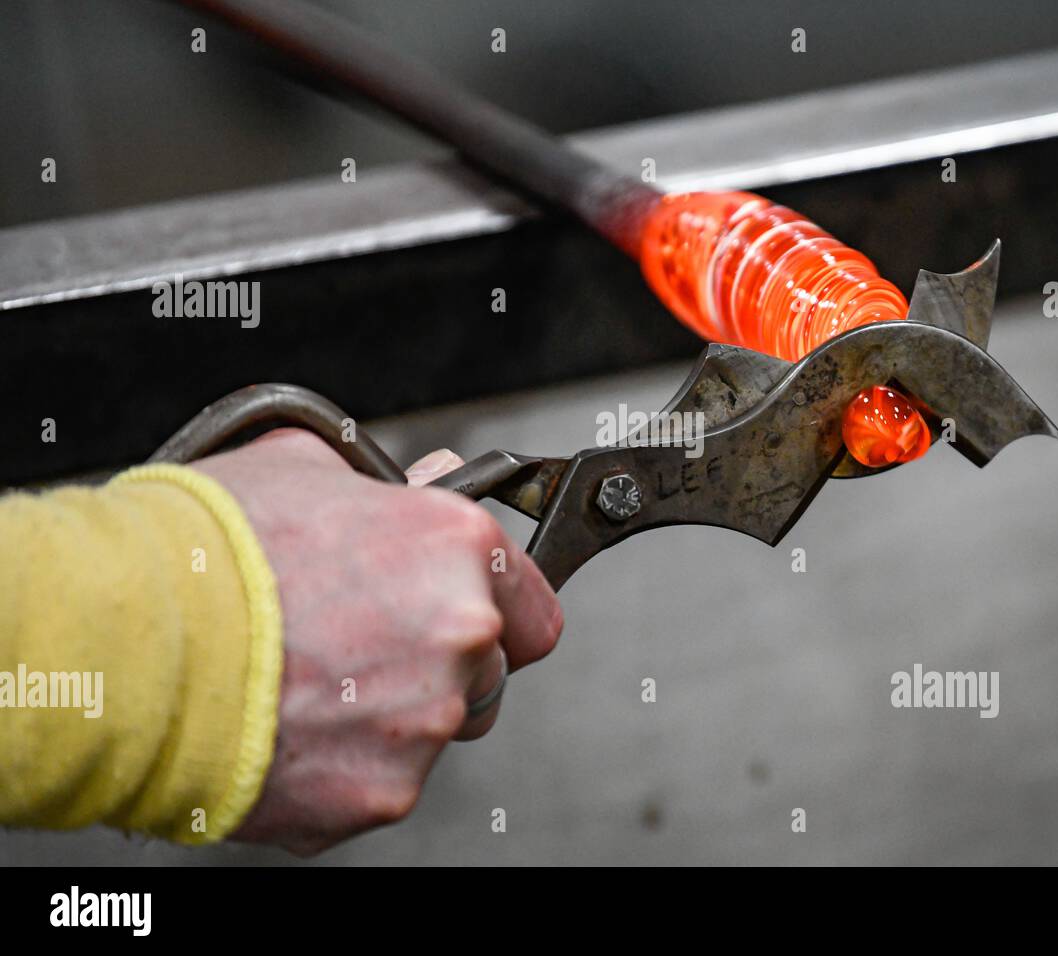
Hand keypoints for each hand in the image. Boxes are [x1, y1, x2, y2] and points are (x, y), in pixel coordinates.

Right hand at [191, 429, 562, 854]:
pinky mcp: (379, 792)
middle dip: (441, 664)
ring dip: (393, 716)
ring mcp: (425, 720)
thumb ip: (388, 486)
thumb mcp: (304, 470)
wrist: (123, 637)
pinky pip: (383, 782)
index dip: (500, 614)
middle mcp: (461, 634)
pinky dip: (344, 767)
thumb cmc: (204, 547)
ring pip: (436, 730)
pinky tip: (288, 726)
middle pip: (489, 673)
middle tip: (362, 647)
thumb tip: (434, 479)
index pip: (534, 609)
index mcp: (458, 549)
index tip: (467, 618)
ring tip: (309, 685)